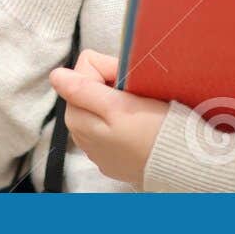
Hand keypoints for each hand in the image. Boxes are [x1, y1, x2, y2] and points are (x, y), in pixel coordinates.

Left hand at [48, 49, 167, 186]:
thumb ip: (83, 90)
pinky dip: (124, 120)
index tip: (129, 83)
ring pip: (101, 103)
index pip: (87, 66)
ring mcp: (95, 146)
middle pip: (91, 85)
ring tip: (139, 113)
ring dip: (118, 101)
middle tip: (136, 97)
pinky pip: (112, 124)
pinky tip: (138, 130)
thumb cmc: (154, 133)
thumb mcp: (118, 106)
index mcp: (76, 115)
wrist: (179, 167)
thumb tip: (55, 76)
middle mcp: (79, 132)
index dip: (111, 68)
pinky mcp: (112, 155)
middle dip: (113, 84)